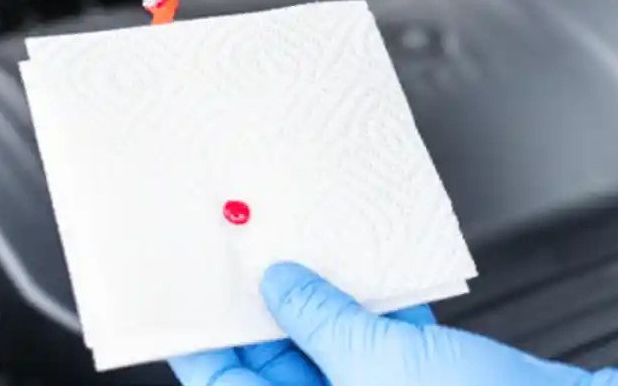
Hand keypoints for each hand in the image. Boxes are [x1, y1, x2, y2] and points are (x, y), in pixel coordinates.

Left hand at [169, 262, 617, 385]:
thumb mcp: (379, 365)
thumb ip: (322, 322)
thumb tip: (281, 285)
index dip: (204, 344)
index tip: (185, 299)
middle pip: (278, 365)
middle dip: (261, 309)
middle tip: (238, 252)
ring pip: (331, 348)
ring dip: (317, 298)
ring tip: (291, 246)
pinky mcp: (431, 385)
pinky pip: (383, 341)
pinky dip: (373, 305)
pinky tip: (363, 266)